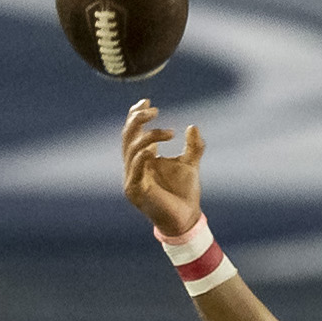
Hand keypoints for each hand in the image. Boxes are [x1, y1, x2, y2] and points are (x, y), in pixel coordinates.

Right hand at [122, 99, 202, 235]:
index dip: (135, 115)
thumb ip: (193, 146)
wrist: (186, 218)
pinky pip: (134, 169)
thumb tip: (193, 126)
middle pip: (127, 136)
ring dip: (148, 136)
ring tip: (170, 133)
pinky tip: (154, 149)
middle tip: (154, 110)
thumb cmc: (185, 194)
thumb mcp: (191, 164)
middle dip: (138, 119)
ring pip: (131, 149)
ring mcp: (132, 179)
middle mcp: (134, 166)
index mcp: (143, 158)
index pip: (132, 132)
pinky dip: (142, 156)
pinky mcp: (135, 191)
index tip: (148, 102)